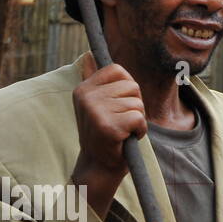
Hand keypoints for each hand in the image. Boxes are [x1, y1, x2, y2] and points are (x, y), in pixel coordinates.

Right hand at [70, 54, 145, 216]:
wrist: (99, 166)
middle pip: (133, 86)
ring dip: (137, 119)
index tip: (117, 104)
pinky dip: (139, 130)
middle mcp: (85, 97)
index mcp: (83, 88)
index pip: (118, 70)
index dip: (126, 88)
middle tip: (120, 121)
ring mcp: (95, 112)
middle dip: (134, 104)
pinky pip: (139, 118)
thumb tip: (87, 54)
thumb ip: (94, 80)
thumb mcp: (96, 104)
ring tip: (121, 130)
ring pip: (138, 103)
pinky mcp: (108, 127)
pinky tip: (125, 138)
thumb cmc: (104, 133)